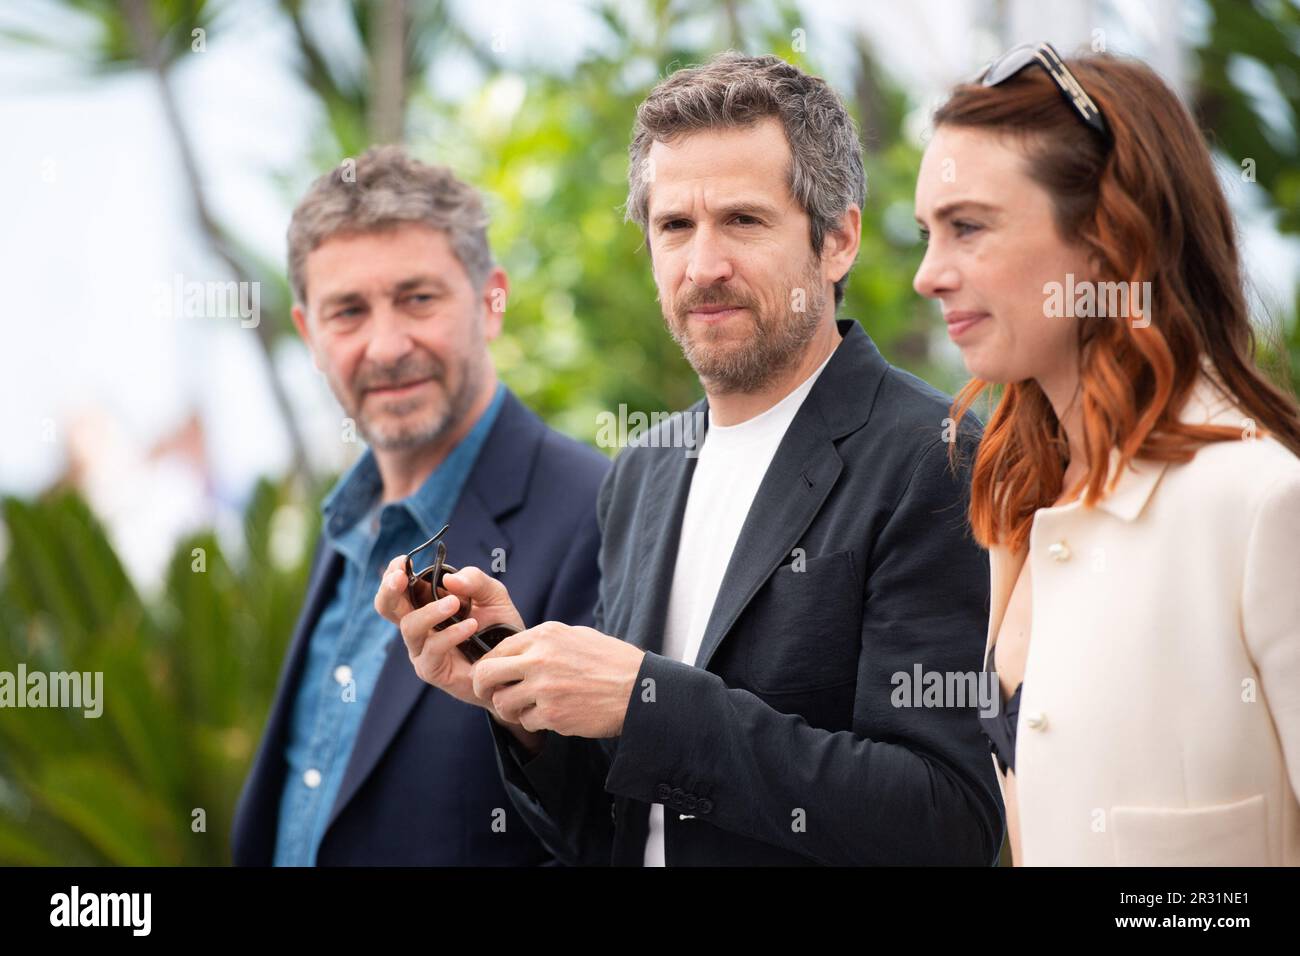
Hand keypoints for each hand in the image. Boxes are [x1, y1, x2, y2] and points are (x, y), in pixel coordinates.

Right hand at [373, 558, 522, 713]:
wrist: (513, 664)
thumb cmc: (499, 627)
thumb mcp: (493, 595)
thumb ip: (475, 581)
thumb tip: (448, 580)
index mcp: (426, 604)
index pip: (398, 586)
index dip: (394, 572)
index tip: (403, 562)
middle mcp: (419, 626)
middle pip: (386, 607)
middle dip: (389, 590)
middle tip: (401, 578)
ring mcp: (422, 649)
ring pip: (409, 627)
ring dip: (430, 611)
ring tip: (454, 604)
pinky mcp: (432, 670)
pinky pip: (433, 649)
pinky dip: (451, 635)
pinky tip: (471, 626)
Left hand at [471, 622, 645, 737]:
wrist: (639, 689)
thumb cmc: (611, 662)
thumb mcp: (576, 636)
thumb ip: (544, 642)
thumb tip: (515, 652)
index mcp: (545, 636)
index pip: (497, 649)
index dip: (489, 665)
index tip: (492, 676)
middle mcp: (540, 659)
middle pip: (487, 674)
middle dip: (484, 687)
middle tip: (492, 695)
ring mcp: (545, 688)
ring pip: (502, 703)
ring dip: (512, 709)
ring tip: (530, 707)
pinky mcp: (553, 715)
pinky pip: (526, 722)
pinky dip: (535, 722)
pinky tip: (553, 716)